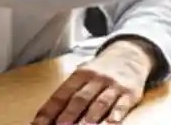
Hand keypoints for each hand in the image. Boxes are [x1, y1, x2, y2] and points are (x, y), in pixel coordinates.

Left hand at [33, 40, 153, 123]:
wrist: (132, 53)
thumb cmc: (101, 71)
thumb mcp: (83, 75)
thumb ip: (68, 93)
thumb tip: (46, 117)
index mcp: (79, 75)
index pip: (60, 95)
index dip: (48, 112)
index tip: (38, 124)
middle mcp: (95, 79)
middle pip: (79, 100)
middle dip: (67, 117)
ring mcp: (113, 86)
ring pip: (99, 105)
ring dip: (88, 120)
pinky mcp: (129, 93)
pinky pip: (121, 107)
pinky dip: (114, 118)